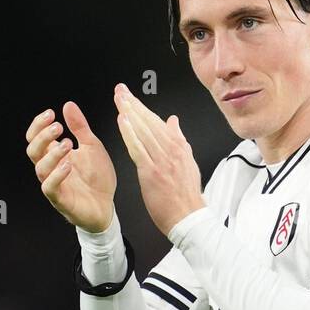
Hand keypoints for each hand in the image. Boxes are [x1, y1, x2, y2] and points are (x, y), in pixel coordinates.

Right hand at [25, 102, 116, 232]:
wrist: (108, 205)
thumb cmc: (98, 178)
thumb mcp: (92, 146)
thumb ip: (80, 127)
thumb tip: (68, 105)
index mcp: (55, 155)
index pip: (35, 137)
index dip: (38, 125)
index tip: (51, 114)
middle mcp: (51, 169)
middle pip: (32, 150)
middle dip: (42, 136)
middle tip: (58, 127)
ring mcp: (54, 184)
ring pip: (40, 168)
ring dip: (52, 153)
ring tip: (68, 144)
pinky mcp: (61, 200)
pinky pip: (50, 187)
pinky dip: (56, 175)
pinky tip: (68, 165)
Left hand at [113, 84, 205, 235]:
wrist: (190, 218)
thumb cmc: (187, 196)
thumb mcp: (188, 163)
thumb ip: (179, 140)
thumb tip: (173, 121)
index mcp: (178, 148)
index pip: (157, 122)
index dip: (142, 107)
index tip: (130, 96)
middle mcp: (170, 151)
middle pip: (149, 122)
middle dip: (133, 104)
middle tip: (120, 90)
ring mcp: (161, 161)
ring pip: (143, 131)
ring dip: (130, 113)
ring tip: (119, 99)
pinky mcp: (152, 172)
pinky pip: (139, 149)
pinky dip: (130, 133)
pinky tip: (122, 121)